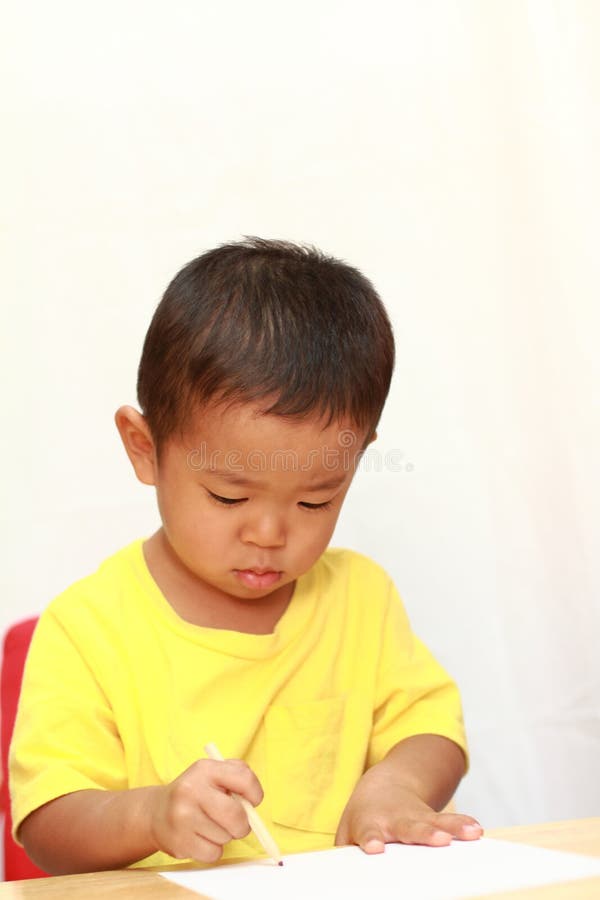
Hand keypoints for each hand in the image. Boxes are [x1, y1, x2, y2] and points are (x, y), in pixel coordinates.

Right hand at [148, 758, 263, 862]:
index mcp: (205, 769)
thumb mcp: (212, 773)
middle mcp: (191, 790)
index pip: (244, 779)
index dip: (255, 793)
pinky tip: (201, 838)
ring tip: (209, 826)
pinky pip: (213, 853)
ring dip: (224, 836)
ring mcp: (183, 817)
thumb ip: (237, 777)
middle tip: (236, 823)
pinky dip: (213, 850)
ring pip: (225, 837)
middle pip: (236, 815)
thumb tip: (253, 802)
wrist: (156, 812)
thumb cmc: (195, 793)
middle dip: (242, 824)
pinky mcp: (179, 841)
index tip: (253, 800)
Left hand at [335, 760, 482, 852]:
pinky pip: (450, 821)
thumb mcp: (348, 834)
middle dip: (424, 834)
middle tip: (438, 839)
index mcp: (369, 824)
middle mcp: (394, 820)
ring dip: (451, 828)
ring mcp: (416, 817)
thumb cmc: (364, 819)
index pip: (368, 833)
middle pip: (409, 828)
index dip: (372, 839)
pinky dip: (463, 825)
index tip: (376, 848)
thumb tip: (345, 881)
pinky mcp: (432, 817)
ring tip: (469, 833)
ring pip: (434, 822)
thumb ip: (347, 855)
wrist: (384, 784)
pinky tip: (477, 830)